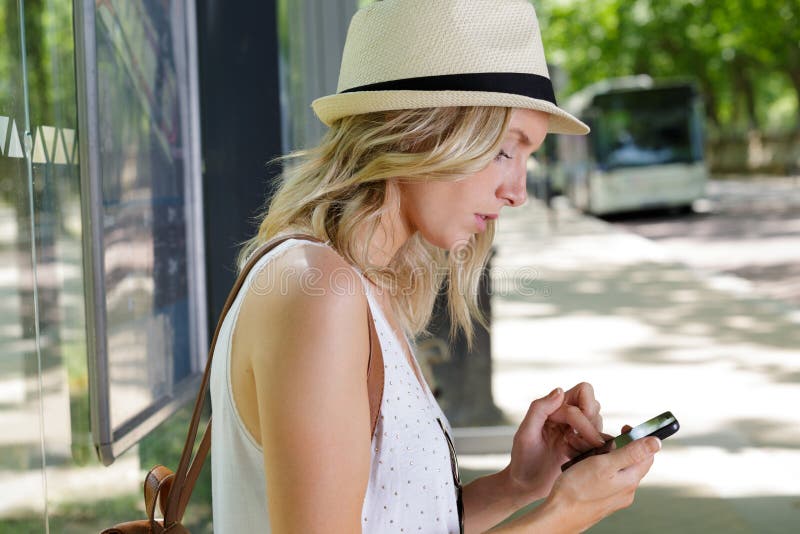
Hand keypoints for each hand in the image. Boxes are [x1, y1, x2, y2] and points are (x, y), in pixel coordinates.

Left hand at [505, 383, 606, 499]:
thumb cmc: (522, 459)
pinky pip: (600, 439)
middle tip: (573, 442)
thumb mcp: (525, 433)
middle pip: (594, 404)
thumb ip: (539, 409)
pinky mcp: (583, 444)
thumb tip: (559, 391)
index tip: (572, 434)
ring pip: (598, 421)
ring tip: (570, 450)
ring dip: (589, 438)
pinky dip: (592, 448)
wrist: (526, 485)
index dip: (583, 414)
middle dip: (589, 425)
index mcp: (553, 406)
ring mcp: (576, 429)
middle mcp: (566, 414)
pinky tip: (574, 457)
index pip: (582, 394)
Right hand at [544, 434, 660, 531]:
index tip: (624, 429)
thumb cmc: (577, 490)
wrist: (558, 515)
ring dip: (602, 456)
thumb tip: (656, 443)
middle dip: (615, 446)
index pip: (647, 456)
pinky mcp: (601, 499)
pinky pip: (604, 478)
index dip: (639, 438)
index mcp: (630, 481)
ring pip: (614, 468)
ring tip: (584, 453)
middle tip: (598, 441)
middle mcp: (626, 491)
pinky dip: (594, 467)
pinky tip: (580, 466)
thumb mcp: (604, 465)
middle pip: (629, 461)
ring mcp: (614, 496)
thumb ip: (631, 453)